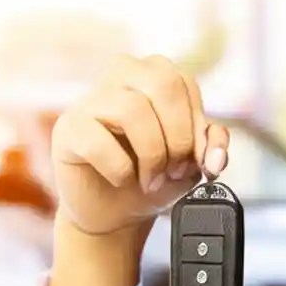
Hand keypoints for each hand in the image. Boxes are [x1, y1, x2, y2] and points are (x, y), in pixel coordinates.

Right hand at [50, 54, 229, 236]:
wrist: (113, 212)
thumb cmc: (149, 177)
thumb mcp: (190, 161)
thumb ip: (210, 146)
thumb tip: (217, 155)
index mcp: (152, 73)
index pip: (184, 84)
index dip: (197, 127)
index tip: (199, 162)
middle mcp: (120, 76)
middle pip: (163, 85)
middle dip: (177, 136)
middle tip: (173, 169)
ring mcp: (89, 101)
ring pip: (133, 110)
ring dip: (151, 155)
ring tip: (150, 179)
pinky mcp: (68, 129)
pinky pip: (99, 140)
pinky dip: (120, 169)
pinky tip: (121, 179)